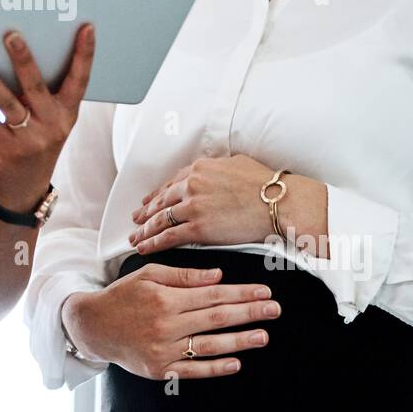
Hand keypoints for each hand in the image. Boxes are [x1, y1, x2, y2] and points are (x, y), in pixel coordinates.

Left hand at [0, 23, 94, 209]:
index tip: (86, 28)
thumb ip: (43, 91)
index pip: (80, 80)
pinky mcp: (9, 149)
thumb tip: (20, 49)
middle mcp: (53, 124)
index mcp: (68, 112)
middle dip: (24, 59)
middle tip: (11, 35)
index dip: (85, 54)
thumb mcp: (51, 118)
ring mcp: (31, 138)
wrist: (27, 187)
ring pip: (8, 103)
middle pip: (37, 87)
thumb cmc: (39, 140)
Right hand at [62, 264, 276, 379]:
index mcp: (165, 297)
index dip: (241, 292)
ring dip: (240, 340)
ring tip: (262, 336)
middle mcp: (166, 323)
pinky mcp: (161, 369)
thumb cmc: (122, 297)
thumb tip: (217, 275)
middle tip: (273, 310)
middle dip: (249, 313)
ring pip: (209, 344)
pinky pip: (193, 370)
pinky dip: (216, 368)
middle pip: (217, 317)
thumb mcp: (148, 274)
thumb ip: (183, 275)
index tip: (262, 291)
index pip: (212, 294)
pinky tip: (235, 362)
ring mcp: (164, 348)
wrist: (93, 326)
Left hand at [127, 154, 280, 253]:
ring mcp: (193, 206)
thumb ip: (218, 168)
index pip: (172, 183)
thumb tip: (216, 171)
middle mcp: (191, 185)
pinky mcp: (198, 227)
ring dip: (145, 230)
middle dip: (146, 212)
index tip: (150, 202)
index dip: (158, 195)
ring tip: (136, 238)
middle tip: (135, 220)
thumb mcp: (236, 163)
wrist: (277, 201)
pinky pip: (169, 236)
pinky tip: (145, 247)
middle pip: (162, 201)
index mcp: (200, 169)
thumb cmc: (265, 183)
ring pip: (161, 219)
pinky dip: (154, 243)